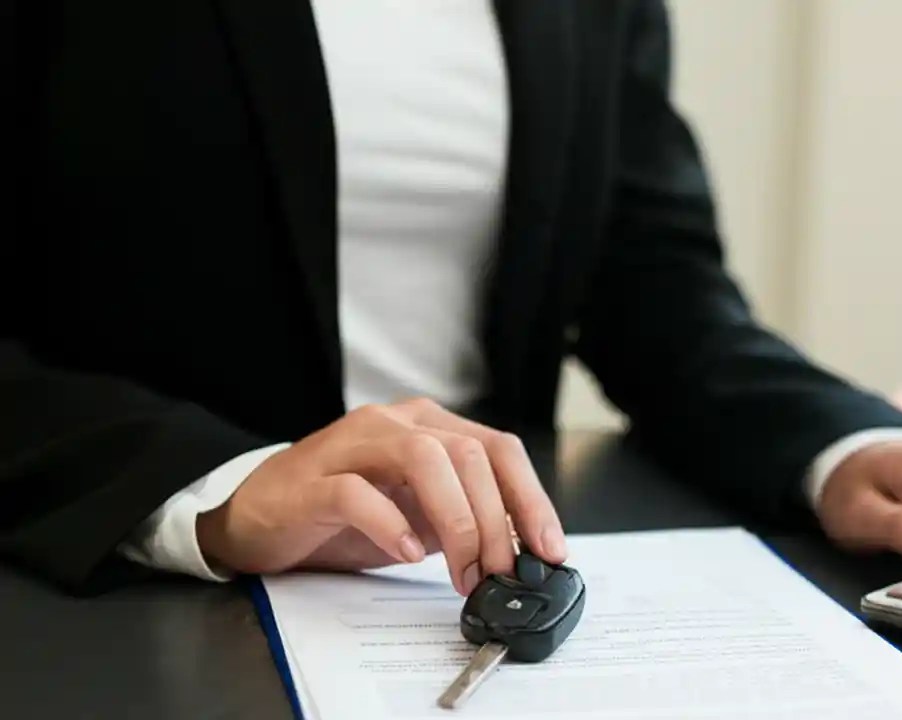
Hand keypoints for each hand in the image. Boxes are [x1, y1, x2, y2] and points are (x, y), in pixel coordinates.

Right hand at [195, 399, 566, 594]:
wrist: (258, 516)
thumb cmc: (342, 515)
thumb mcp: (418, 517)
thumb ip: (464, 522)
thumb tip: (519, 554)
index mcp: (429, 426)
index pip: (499, 449)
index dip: (532, 498)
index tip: (550, 550)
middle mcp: (396, 423)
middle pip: (469, 455)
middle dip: (495, 522)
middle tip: (500, 574)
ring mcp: (351, 444)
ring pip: (424, 459)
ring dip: (456, 521)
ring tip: (463, 571)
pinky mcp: (312, 479)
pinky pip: (357, 491)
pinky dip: (390, 523)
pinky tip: (406, 555)